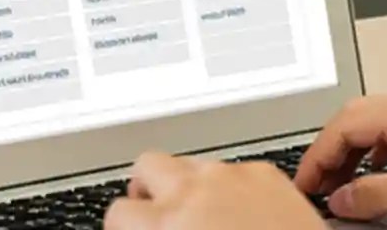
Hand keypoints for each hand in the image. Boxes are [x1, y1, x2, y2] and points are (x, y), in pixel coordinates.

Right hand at [104, 151, 326, 229]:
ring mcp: (234, 175)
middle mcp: (198, 189)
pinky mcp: (268, 172)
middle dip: (148, 189)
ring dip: (189, 184)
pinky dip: (231, 185)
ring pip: (192, 162)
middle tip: (157, 213)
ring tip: (203, 213)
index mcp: (169, 222)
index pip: (119, 211)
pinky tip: (243, 212)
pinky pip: (234, 167)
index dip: (123, 226)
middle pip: (148, 165)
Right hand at [294, 93, 386, 223]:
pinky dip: (377, 153)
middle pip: (361, 116)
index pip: (350, 120)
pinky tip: (377, 174)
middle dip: (332, 148)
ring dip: (353, 151)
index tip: (307, 180)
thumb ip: (380, 193)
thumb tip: (342, 197)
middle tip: (316, 183)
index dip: (320, 151)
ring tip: (341, 183)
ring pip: (379, 124)